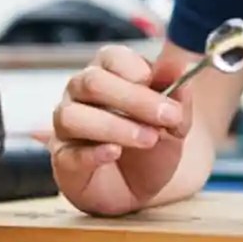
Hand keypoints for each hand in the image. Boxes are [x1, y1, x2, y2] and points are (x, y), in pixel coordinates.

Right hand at [49, 45, 192, 216]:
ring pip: (73, 116)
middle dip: (134, 99)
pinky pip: (68, 154)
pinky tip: (114, 152)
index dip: (140, 73)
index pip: (112, 57)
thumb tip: (179, 66)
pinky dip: (93, 153)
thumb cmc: (152, 141)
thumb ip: (178, 93)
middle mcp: (79, 92)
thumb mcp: (175, 120)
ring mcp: (66, 125)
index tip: (167, 94)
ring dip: (115, 127)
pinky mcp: (63, 160)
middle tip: (167, 117)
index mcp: (107, 71)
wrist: (142, 184)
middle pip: (93, 82)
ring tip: (149, 139)